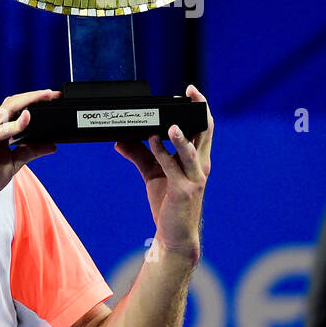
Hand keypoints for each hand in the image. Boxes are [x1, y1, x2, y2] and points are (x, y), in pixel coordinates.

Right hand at [0, 89, 59, 202]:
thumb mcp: (13, 163)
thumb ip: (30, 152)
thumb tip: (51, 146)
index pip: (16, 109)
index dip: (34, 102)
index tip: (53, 99)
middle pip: (13, 103)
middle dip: (34, 97)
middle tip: (53, 94)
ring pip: (7, 109)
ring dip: (27, 102)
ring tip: (44, 97)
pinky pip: (0, 129)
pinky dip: (15, 123)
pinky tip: (27, 118)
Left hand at [114, 85, 212, 261]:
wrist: (174, 235)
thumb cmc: (168, 203)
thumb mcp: (153, 174)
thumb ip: (140, 155)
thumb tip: (120, 140)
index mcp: (197, 159)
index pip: (204, 129)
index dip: (200, 109)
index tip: (190, 92)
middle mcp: (201, 165)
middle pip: (205, 133)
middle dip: (200, 111)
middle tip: (191, 92)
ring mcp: (195, 178)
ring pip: (191, 151)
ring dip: (180, 136)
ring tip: (170, 123)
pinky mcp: (184, 190)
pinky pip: (172, 167)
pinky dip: (162, 153)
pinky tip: (153, 141)